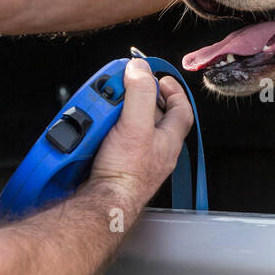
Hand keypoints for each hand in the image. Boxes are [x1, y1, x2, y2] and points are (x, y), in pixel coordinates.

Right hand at [89, 57, 193, 207]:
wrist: (103, 205)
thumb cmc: (124, 175)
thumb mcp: (135, 126)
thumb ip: (140, 95)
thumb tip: (140, 70)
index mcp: (168, 140)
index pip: (181, 109)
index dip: (173, 90)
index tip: (159, 78)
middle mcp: (155, 150)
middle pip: (151, 114)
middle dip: (136, 99)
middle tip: (120, 90)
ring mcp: (136, 158)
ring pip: (130, 126)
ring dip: (116, 114)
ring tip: (102, 110)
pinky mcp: (117, 165)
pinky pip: (113, 140)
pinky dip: (104, 131)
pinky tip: (93, 129)